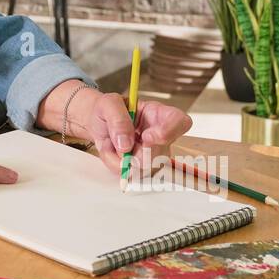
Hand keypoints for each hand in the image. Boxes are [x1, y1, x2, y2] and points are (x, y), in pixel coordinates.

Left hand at [51, 84, 191, 176]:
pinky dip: (113, 163)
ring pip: (144, 168)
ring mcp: (151, 152)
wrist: (97, 121)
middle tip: (119, 143)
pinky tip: (111, 150)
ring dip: (120, 158)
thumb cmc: (108, 109)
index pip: (180, 122)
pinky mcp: (139, 165)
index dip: (169, 132)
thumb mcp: (108, 104)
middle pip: (161, 154)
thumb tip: (125, 144)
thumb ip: (118, 119)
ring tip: (110, 142)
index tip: (147, 137)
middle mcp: (159, 135)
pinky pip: (129, 173)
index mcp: (158, 114)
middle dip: (137, 153)